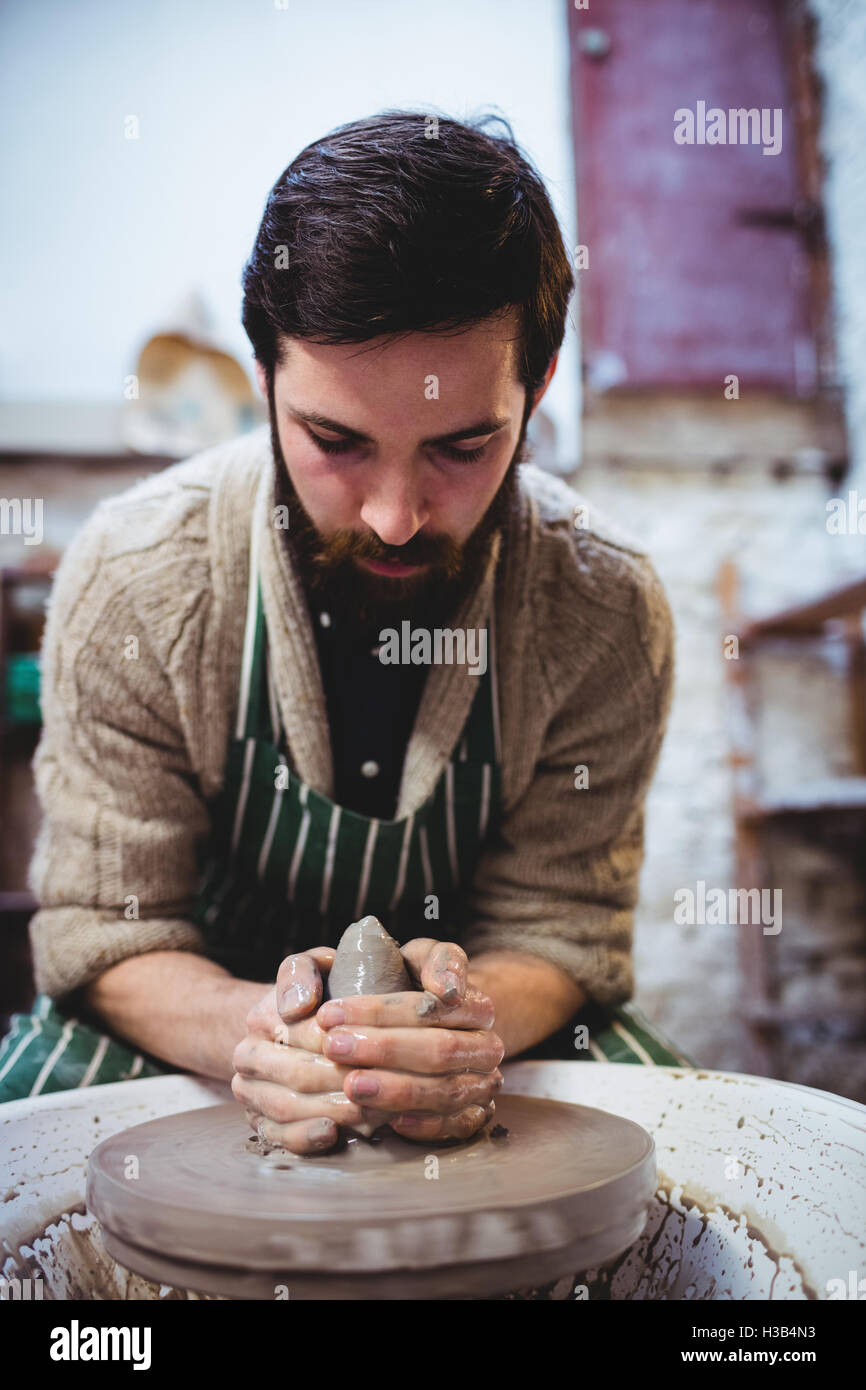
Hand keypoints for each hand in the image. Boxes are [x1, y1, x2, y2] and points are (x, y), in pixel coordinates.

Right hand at [232, 946, 373, 1154]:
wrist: (285, 1029)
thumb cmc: (314, 995)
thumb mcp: (311, 967)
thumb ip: (303, 972)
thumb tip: (299, 1005)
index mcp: (262, 1017)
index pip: (306, 1034)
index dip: (345, 1043)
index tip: (381, 1048)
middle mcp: (248, 1056)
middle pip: (298, 1074)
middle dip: (344, 1082)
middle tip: (386, 1088)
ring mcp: (250, 1092)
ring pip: (287, 1109)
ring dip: (332, 1112)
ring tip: (373, 1113)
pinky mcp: (259, 1122)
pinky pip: (278, 1136)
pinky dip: (306, 1138)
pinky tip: (334, 1135)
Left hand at [315, 937, 504, 1143]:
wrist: (437, 1024)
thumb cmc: (418, 986)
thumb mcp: (424, 957)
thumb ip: (438, 959)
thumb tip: (446, 988)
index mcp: (477, 1005)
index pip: (432, 1009)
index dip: (381, 1011)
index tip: (331, 1012)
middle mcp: (486, 1046)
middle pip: (441, 1050)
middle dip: (384, 1049)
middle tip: (334, 1047)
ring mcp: (483, 1084)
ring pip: (447, 1091)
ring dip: (396, 1090)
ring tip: (351, 1085)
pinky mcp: (473, 1115)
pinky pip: (457, 1127)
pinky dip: (425, 1126)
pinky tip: (390, 1122)